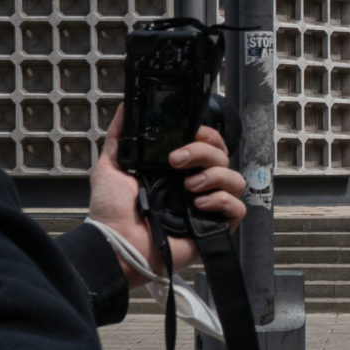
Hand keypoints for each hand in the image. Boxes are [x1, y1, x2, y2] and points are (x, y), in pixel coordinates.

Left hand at [88, 105, 247, 289]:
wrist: (115, 244)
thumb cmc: (112, 210)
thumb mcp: (111, 166)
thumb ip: (120, 137)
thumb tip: (127, 106)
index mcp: (178, 169)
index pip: (208, 142)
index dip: (204, 134)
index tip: (187, 132)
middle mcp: (197, 184)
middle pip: (222, 155)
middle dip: (202, 152)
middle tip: (175, 161)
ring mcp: (208, 206)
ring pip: (235, 179)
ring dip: (214, 176)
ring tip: (188, 187)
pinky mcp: (215, 228)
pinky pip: (238, 208)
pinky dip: (221, 201)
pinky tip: (198, 205)